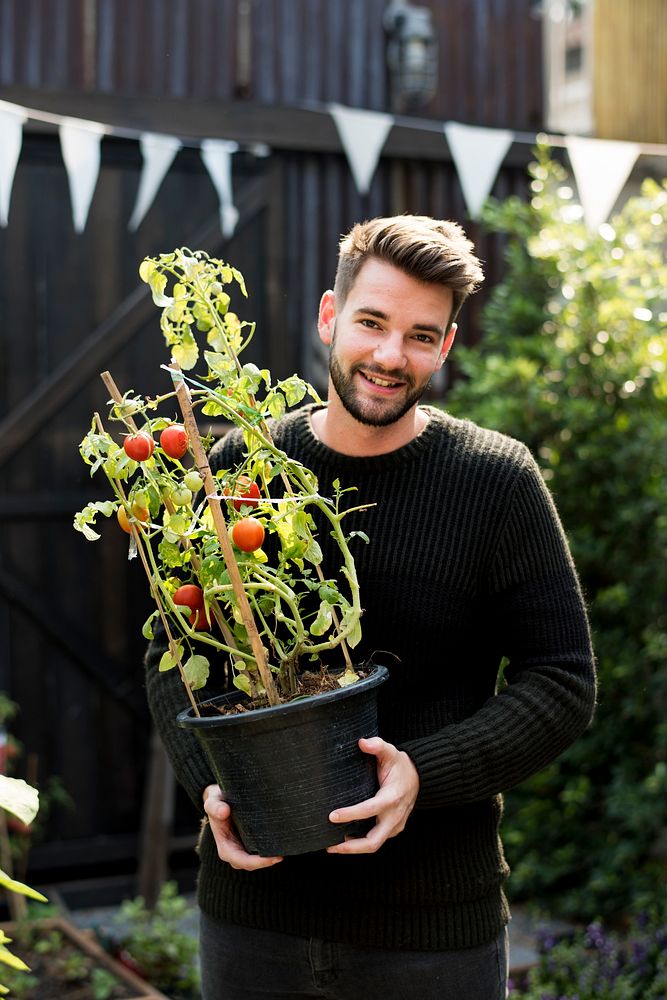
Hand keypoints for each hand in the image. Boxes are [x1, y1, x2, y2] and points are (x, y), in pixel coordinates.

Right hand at [203, 784, 282, 870]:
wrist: (220, 800)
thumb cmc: (217, 803)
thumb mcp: (212, 802)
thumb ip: (215, 806)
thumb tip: (224, 811)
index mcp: (225, 848)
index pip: (242, 861)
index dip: (257, 862)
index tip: (272, 858)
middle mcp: (234, 852)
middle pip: (252, 864)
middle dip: (266, 862)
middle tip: (281, 855)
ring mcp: (243, 849)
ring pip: (258, 859)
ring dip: (270, 857)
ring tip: (284, 849)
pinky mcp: (251, 843)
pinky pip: (261, 850)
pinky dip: (270, 849)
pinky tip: (281, 843)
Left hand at [326, 737, 419, 854]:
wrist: (419, 777)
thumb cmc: (401, 765)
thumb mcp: (390, 752)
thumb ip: (377, 746)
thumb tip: (362, 742)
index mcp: (392, 797)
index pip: (369, 810)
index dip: (350, 814)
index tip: (332, 816)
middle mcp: (395, 816)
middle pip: (373, 841)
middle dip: (350, 847)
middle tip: (329, 845)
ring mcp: (395, 825)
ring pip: (374, 844)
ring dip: (353, 848)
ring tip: (332, 846)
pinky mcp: (393, 829)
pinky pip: (376, 840)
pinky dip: (361, 844)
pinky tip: (345, 840)